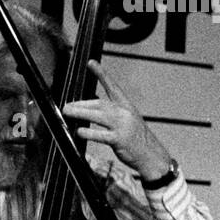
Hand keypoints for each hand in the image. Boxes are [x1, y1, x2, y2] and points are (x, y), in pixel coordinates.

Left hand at [62, 60, 172, 179]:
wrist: (153, 156)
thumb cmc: (137, 139)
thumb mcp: (128, 122)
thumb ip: (111, 114)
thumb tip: (87, 109)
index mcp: (128, 107)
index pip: (113, 87)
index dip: (102, 74)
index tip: (91, 63)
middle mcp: (126, 114)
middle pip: (100, 103)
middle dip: (81, 104)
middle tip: (67, 106)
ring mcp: (123, 126)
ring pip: (98, 116)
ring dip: (80, 113)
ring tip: (67, 112)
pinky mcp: (120, 140)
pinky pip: (100, 134)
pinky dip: (87, 132)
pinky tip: (79, 131)